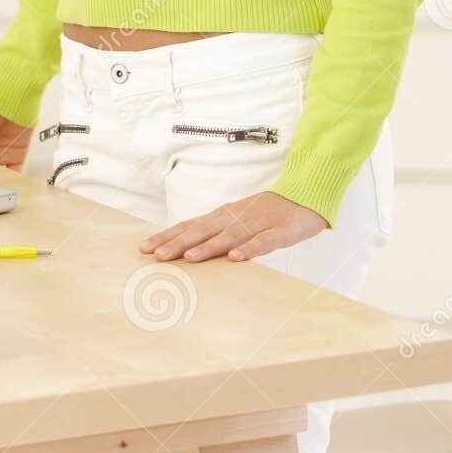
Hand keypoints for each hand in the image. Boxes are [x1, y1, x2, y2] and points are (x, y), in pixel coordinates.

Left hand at [139, 190, 326, 262]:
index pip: (191, 226)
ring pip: (230, 235)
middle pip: (204, 230)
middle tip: (157, 255)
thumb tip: (187, 251)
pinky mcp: (280, 231)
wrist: (306, 194)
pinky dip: (250, 249)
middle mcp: (235, 217)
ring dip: (210, 246)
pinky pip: (263, 241)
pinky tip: (236, 258)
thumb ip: (216, 234)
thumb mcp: (238, 222)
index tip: (145, 248)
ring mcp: (257, 223)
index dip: (168, 236)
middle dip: (179, 242)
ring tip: (190, 258)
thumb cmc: (267, 212)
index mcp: (223, 216)